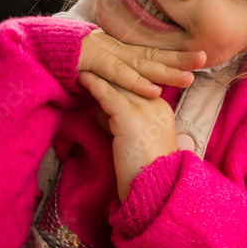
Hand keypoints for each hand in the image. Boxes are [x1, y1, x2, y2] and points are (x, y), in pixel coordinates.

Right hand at [77, 29, 205, 97]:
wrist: (38, 47)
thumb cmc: (68, 60)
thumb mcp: (97, 67)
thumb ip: (114, 72)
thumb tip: (133, 84)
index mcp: (119, 49)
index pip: (153, 52)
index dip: (176, 55)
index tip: (201, 58)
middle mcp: (116, 48)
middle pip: (153, 54)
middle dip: (180, 58)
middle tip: (206, 58)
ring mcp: (104, 52)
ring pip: (140, 63)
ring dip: (165, 72)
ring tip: (189, 78)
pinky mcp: (91, 61)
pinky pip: (116, 74)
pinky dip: (135, 82)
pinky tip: (153, 90)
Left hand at [80, 73, 177, 200]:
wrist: (153, 189)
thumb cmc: (143, 170)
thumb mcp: (138, 139)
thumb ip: (126, 122)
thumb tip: (106, 114)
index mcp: (162, 109)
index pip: (140, 84)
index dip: (122, 76)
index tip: (107, 68)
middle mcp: (157, 104)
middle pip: (130, 80)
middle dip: (111, 71)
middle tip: (93, 58)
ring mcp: (145, 109)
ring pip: (120, 84)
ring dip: (101, 74)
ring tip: (85, 62)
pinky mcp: (130, 117)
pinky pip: (109, 96)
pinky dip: (95, 85)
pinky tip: (83, 77)